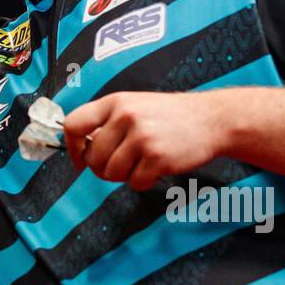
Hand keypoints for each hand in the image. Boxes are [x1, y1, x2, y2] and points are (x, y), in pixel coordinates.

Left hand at [61, 91, 229, 190]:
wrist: (213, 119)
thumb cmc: (172, 115)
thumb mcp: (135, 105)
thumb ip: (108, 122)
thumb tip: (82, 147)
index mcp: (115, 101)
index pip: (74, 124)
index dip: (72, 148)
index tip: (79, 160)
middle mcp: (125, 116)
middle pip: (92, 157)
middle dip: (102, 169)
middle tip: (120, 165)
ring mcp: (142, 137)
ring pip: (110, 173)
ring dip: (123, 176)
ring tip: (140, 164)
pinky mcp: (157, 157)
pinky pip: (134, 183)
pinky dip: (143, 182)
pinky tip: (155, 169)